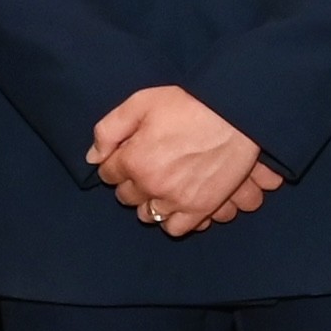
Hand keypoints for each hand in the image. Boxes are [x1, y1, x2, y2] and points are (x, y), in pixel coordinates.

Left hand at [92, 84, 270, 232]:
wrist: (237, 112)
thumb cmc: (190, 102)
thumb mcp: (142, 102)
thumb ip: (110, 129)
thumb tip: (93, 156)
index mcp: (134, 159)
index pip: (107, 173)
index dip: (115, 161)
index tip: (127, 153)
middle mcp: (151, 184)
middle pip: (125, 196)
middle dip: (130, 181)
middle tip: (146, 165)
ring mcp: (177, 199)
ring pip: (147, 214)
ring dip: (149, 201)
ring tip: (160, 185)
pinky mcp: (201, 208)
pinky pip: (174, 228)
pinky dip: (171, 219)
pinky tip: (175, 202)